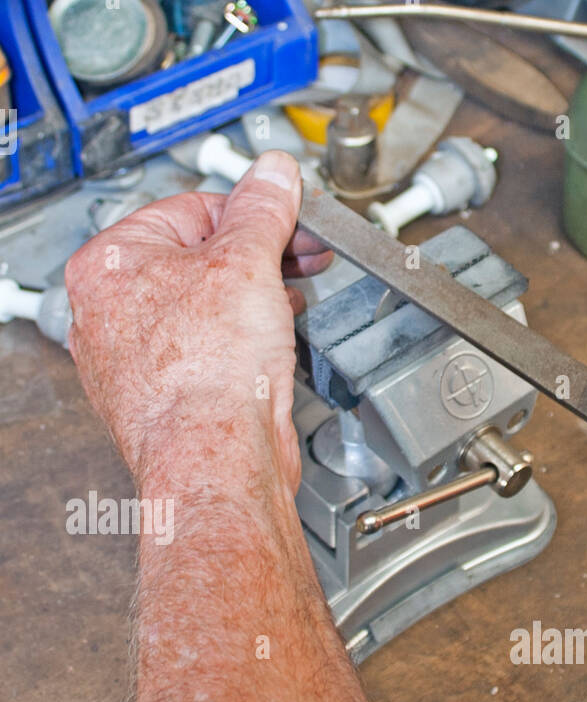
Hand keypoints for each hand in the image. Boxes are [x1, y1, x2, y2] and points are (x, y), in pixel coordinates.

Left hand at [65, 150, 331, 496]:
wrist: (217, 461)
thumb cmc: (207, 376)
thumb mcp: (248, 263)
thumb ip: (264, 212)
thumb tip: (274, 175)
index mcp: (107, 265)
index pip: (188, 210)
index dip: (249, 214)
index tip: (288, 220)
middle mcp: (110, 315)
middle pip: (196, 262)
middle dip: (256, 264)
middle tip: (298, 263)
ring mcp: (135, 364)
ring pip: (205, 314)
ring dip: (253, 309)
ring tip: (286, 313)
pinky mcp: (169, 403)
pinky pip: (209, 358)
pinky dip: (241, 352)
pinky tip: (268, 356)